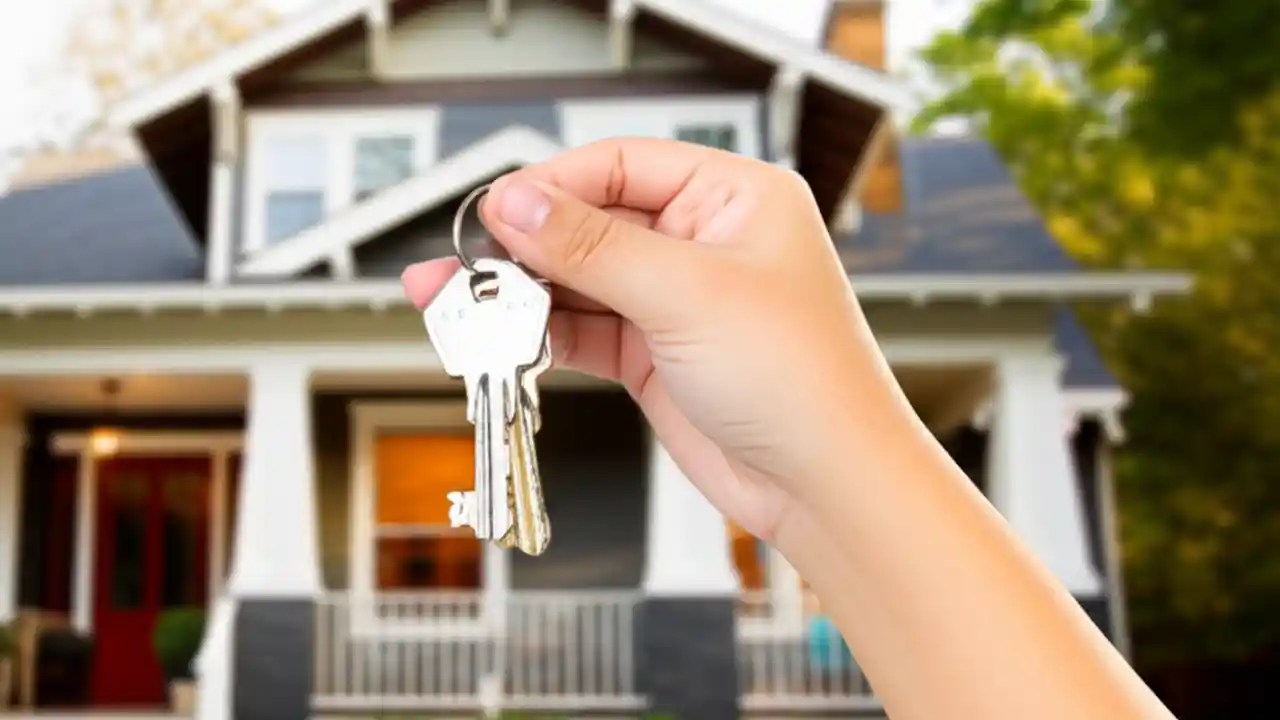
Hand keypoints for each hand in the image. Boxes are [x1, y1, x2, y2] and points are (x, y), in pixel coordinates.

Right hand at [402, 138, 901, 540]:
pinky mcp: (655, 353)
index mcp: (733, 198)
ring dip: (519, 295)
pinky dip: (539, 334)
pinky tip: (497, 335)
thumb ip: (592, 246)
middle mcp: (704, 241)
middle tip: (460, 264)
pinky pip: (583, 330)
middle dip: (524, 246)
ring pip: (578, 281)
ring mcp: (676, 300)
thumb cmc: (801, 379)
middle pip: (589, 223)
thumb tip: (518, 203)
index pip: (620, 166)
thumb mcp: (688, 295)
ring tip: (457, 304)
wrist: (824, 484)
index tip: (495, 214)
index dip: (551, 187)